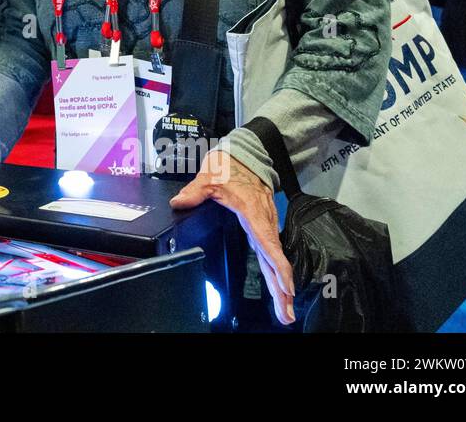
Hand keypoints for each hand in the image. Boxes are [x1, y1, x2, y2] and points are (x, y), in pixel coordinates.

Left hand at [170, 149, 295, 324]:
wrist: (246, 152)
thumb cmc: (230, 164)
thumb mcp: (209, 176)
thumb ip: (194, 192)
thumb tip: (179, 203)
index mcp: (252, 212)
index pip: (268, 244)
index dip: (277, 267)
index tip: (285, 287)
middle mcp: (263, 220)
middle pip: (274, 259)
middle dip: (281, 287)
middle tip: (286, 313)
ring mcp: (266, 222)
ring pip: (275, 257)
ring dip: (280, 282)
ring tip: (284, 307)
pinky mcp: (264, 223)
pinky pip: (272, 249)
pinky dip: (276, 269)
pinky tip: (278, 285)